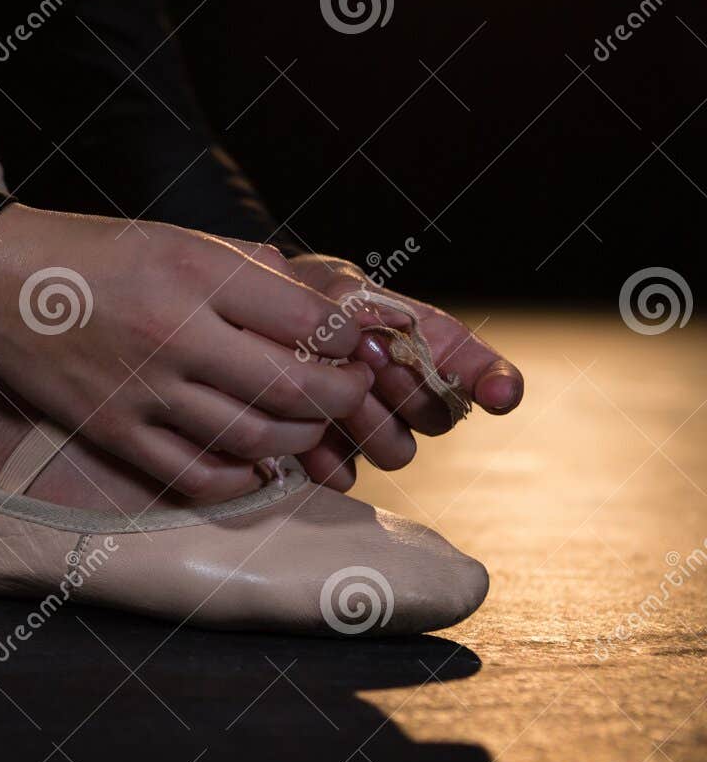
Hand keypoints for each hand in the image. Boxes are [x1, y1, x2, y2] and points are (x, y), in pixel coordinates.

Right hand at [0, 205, 374, 499]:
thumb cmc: (91, 254)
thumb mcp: (177, 239)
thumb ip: (251, 274)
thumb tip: (328, 312)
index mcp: (194, 274)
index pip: (307, 321)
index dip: (350, 340)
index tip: (356, 344)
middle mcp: (172, 335)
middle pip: (292, 388)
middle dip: (341, 396)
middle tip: (349, 390)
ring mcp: (142, 392)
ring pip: (254, 437)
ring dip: (300, 438)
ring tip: (308, 424)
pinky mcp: (115, 432)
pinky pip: (198, 475)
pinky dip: (243, 477)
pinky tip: (257, 462)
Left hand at [287, 253, 524, 487]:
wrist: (263, 324)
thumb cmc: (311, 299)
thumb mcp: (333, 284)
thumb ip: (356, 300)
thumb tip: (369, 326)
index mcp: (431, 348)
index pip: (482, 371)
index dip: (497, 384)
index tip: (498, 393)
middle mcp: (414, 397)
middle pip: (437, 418)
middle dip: (405, 386)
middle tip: (368, 352)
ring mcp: (376, 431)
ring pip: (397, 451)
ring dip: (368, 421)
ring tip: (334, 385)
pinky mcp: (335, 458)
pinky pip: (346, 477)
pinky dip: (327, 457)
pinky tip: (307, 427)